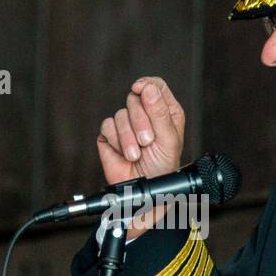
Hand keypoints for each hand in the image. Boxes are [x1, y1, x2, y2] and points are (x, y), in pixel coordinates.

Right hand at [97, 77, 186, 239]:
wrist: (142, 189)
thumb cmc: (161, 167)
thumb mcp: (168, 139)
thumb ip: (159, 112)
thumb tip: (148, 87)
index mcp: (164, 112)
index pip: (155, 86)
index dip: (147, 85)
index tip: (141, 90)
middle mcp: (145, 115)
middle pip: (136, 98)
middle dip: (140, 121)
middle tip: (147, 141)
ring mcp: (126, 124)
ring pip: (121, 113)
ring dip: (129, 137)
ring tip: (137, 154)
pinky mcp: (110, 135)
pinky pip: (107, 126)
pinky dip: (116, 142)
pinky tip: (124, 153)